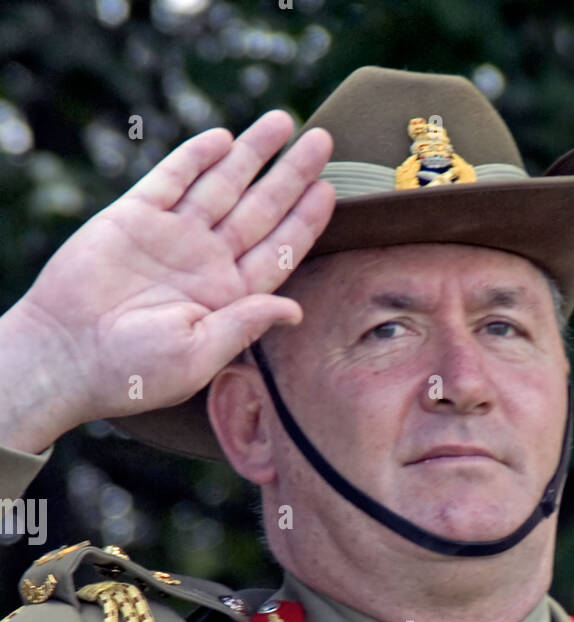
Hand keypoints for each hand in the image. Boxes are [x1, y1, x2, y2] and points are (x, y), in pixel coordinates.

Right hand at [0, 112, 334, 446]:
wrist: (66, 355)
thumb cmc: (134, 372)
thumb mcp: (199, 356)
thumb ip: (246, 326)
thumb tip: (296, 310)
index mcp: (227, 298)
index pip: (278, 251)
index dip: (304, 220)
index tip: (330, 191)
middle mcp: (204, 263)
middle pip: (259, 210)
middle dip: (291, 174)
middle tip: (322, 140)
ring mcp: (170, 236)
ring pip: (222, 185)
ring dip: (251, 153)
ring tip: (282, 122)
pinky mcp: (134, 217)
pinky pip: (172, 178)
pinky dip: (197, 157)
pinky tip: (224, 138)